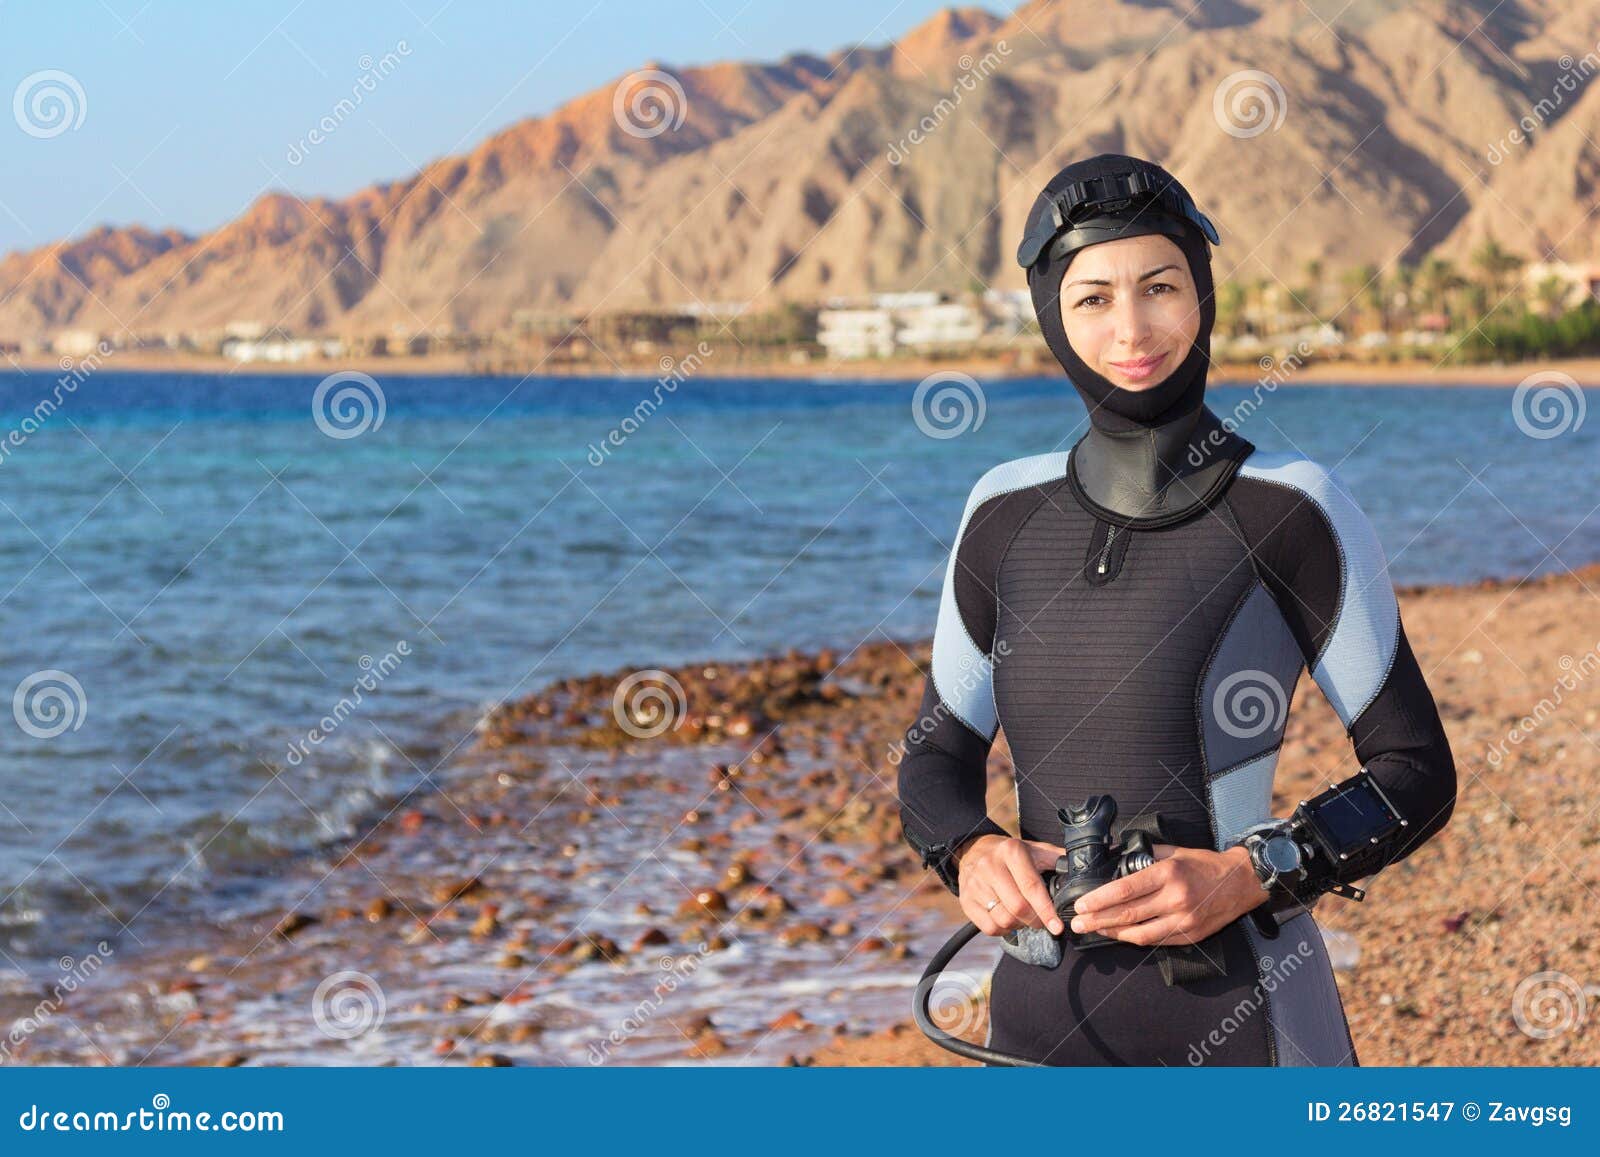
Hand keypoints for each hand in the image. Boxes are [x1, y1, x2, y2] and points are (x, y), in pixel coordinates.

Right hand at [955, 835, 1066, 936]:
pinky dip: (1003, 930)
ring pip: (1004, 920)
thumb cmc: (1009, 853)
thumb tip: (1082, 870)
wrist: (973, 849)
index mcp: (1011, 852)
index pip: (1031, 887)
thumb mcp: (1034, 849)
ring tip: (1023, 917)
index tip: (1057, 926)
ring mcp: (975, 884)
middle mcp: (990, 866)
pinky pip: (989, 927)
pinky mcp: (966, 900)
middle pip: (1018, 907)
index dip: (1046, 910)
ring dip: (1019, 925)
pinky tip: (1007, 919)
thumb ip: (1056, 859)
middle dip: (1035, 921)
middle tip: (1042, 921)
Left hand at [1067, 844, 1264, 946]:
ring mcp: (1183, 920)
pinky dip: (1134, 938)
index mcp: (1168, 874)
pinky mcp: (1189, 935)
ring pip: (1139, 933)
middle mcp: (1175, 898)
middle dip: (1098, 920)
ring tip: (1093, 930)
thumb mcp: (1174, 852)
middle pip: (1127, 914)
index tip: (1080, 904)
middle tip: (1077, 924)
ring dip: (1112, 934)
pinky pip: (1155, 941)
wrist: (1241, 882)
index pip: (1125, 890)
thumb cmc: (1204, 864)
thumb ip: (1145, 856)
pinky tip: (1119, 935)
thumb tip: (1116, 860)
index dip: (1099, 900)